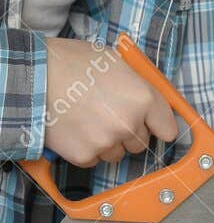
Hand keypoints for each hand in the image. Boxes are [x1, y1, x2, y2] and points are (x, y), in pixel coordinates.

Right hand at [43, 38, 178, 166]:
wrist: (35, 77)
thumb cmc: (73, 63)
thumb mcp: (116, 62)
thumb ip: (137, 86)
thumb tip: (148, 101)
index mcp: (143, 98)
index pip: (168, 128)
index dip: (160, 126)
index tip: (156, 128)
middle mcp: (129, 124)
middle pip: (141, 143)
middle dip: (130, 133)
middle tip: (110, 116)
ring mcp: (106, 143)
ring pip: (117, 154)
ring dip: (108, 143)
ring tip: (88, 120)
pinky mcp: (84, 156)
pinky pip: (93, 160)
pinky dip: (86, 149)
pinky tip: (75, 129)